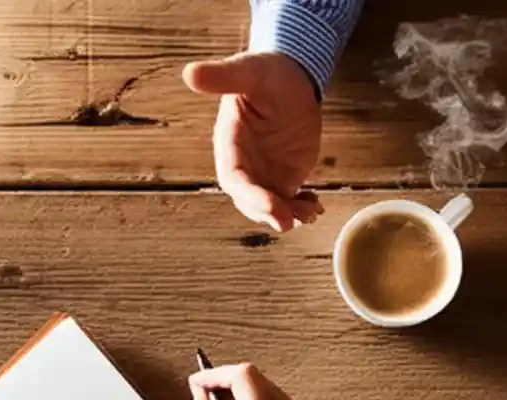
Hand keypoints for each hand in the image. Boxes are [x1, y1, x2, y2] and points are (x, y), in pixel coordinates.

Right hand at [183, 52, 324, 231]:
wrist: (292, 77)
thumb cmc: (267, 72)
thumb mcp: (248, 71)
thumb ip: (222, 77)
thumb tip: (190, 73)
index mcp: (230, 143)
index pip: (234, 178)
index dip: (251, 195)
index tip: (273, 205)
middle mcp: (243, 164)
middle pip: (249, 201)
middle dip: (269, 213)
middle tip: (291, 220)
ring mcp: (263, 174)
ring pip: (269, 208)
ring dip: (288, 215)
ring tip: (310, 211)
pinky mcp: (282, 178)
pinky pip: (287, 204)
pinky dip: (301, 210)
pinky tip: (316, 206)